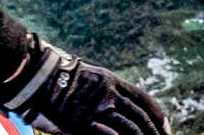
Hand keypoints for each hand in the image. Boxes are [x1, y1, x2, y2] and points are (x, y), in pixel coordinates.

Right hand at [0, 41, 167, 134]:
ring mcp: (96, 108)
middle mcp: (109, 94)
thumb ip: (105, 90)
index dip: (158, 116)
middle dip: (154, 133)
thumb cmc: (60, 78)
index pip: (143, 100)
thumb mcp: (89, 77)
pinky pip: (108, 134)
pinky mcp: (82, 121)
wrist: (37, 75)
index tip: (166, 128)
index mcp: (112, 82)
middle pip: (140, 117)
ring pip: (129, 128)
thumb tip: (120, 104)